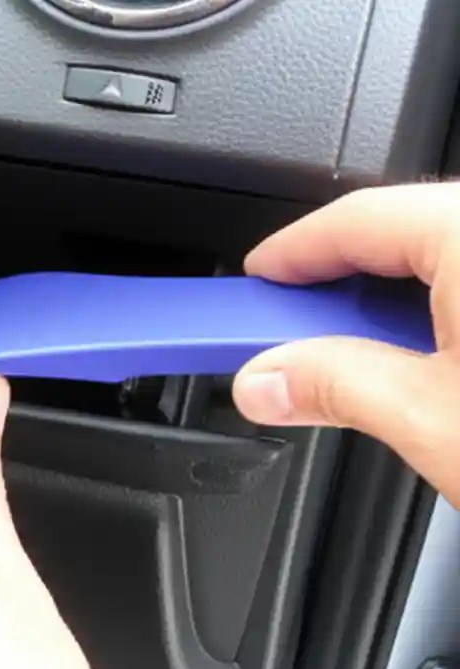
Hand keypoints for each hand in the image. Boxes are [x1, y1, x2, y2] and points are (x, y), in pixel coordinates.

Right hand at [234, 182, 459, 504]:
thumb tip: (267, 379)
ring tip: (366, 358)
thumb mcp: (433, 420)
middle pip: (407, 230)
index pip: (357, 219)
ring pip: (451, 255)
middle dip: (344, 283)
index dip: (291, 254)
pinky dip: (450, 308)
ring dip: (403, 300)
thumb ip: (334, 386)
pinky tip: (440, 360)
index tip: (255, 281)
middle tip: (293, 330)